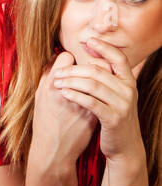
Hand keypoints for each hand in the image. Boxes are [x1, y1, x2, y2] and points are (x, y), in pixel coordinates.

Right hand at [30, 51, 97, 167]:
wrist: (54, 150)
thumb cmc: (44, 122)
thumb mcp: (40, 97)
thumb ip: (47, 77)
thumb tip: (58, 60)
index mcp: (49, 86)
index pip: (66, 58)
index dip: (69, 60)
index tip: (69, 66)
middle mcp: (66, 92)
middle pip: (85, 66)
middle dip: (86, 66)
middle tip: (83, 71)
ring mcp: (83, 102)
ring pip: (98, 79)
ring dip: (97, 78)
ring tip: (91, 82)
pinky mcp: (95, 112)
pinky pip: (102, 94)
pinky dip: (102, 91)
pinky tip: (96, 96)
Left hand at [51, 37, 144, 162]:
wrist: (124, 145)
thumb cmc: (113, 116)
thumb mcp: (115, 96)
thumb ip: (107, 79)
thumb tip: (90, 57)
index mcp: (129, 82)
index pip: (119, 58)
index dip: (104, 47)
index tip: (87, 40)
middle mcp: (129, 90)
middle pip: (98, 71)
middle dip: (74, 69)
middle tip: (57, 72)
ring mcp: (123, 104)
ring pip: (93, 85)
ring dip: (71, 81)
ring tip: (56, 82)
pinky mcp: (113, 117)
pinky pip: (91, 102)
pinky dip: (75, 95)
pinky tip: (62, 93)